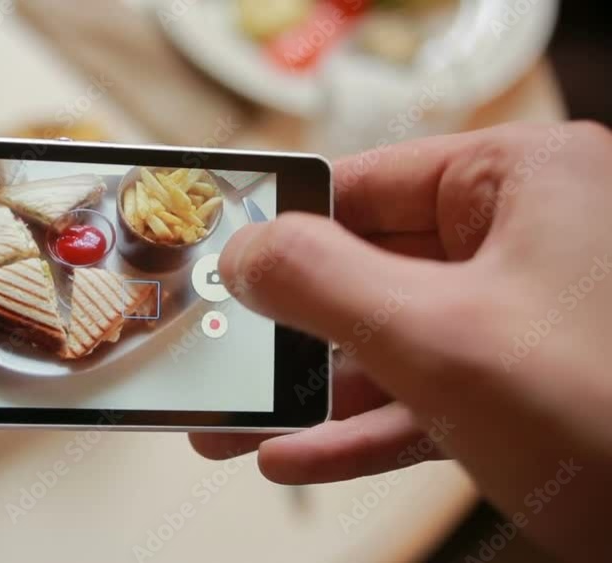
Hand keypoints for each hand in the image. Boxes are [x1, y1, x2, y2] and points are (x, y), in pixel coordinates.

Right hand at [191, 122, 611, 560]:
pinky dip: (364, 427)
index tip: (222, 262)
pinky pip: (429, 394)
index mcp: (524, 182)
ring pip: (394, 340)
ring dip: (315, 390)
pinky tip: (301, 453)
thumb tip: (247, 251)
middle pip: (371, 268)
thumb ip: (322, 282)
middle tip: (224, 353)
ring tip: (238, 420)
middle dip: (289, 330)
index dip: (282, 224)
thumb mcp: (439, 336)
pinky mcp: (530, 388)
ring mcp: (531, 318)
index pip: (366, 182)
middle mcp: (529, 239)